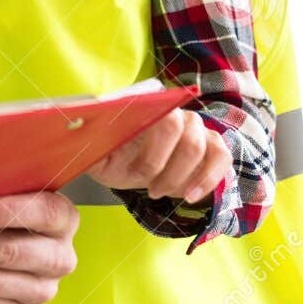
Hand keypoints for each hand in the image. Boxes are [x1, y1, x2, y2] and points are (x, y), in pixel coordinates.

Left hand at [85, 108, 229, 205]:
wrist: (129, 163)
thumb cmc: (112, 157)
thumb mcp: (96, 154)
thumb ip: (91, 144)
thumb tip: (80, 134)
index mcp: (147, 107)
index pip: (163, 116)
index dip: (156, 151)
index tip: (140, 175)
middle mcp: (175, 111)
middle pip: (187, 136)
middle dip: (169, 171)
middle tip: (150, 191)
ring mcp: (196, 126)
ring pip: (205, 148)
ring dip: (184, 178)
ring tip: (161, 193)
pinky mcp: (212, 144)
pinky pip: (222, 158)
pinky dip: (208, 180)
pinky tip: (189, 197)